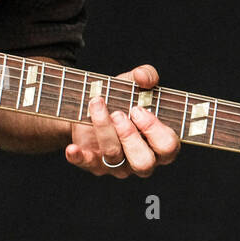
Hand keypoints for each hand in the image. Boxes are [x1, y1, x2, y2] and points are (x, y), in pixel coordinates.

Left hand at [64, 64, 179, 177]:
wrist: (92, 104)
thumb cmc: (121, 98)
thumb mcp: (134, 83)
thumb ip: (146, 75)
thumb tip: (144, 77)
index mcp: (158, 144)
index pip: (167, 147)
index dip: (154, 129)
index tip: (138, 109)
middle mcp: (140, 160)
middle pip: (143, 163)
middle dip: (130, 136)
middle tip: (119, 113)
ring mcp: (117, 165)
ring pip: (113, 156)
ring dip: (104, 128)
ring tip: (97, 104)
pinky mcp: (93, 163)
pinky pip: (86, 164)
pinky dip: (78, 157)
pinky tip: (71, 149)